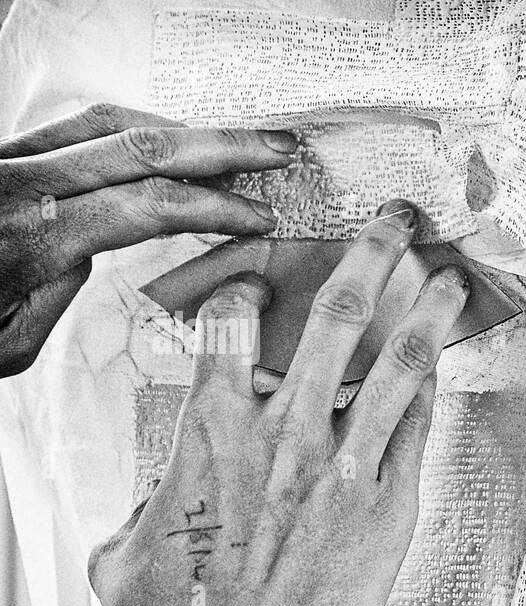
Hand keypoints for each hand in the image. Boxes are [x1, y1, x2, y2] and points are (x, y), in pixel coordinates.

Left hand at [0, 103, 297, 375]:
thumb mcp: (8, 345)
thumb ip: (61, 295)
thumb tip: (92, 253)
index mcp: (30, 240)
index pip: (149, 208)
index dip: (216, 208)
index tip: (262, 217)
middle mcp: (18, 185)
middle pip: (141, 147)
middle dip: (223, 145)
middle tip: (280, 148)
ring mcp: (5, 160)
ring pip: (109, 123)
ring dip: (182, 129)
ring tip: (236, 143)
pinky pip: (75, 125)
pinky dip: (133, 127)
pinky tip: (167, 141)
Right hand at [87, 200, 468, 605]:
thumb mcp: (129, 545)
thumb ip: (157, 499)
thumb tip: (168, 494)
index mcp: (209, 427)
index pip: (233, 322)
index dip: (251, 289)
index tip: (264, 281)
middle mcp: (281, 431)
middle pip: (336, 315)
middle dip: (370, 256)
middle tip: (396, 225)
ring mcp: (342, 466)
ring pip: (397, 363)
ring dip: (428, 311)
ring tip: (452, 277)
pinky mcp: (387, 508)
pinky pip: (418, 430)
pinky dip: (431, 390)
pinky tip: (447, 365)